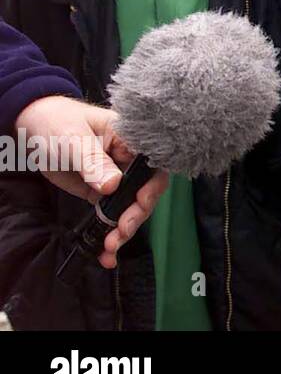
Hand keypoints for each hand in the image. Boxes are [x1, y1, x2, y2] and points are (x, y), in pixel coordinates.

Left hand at [14, 95, 169, 268]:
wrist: (32, 127)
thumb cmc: (56, 122)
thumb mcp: (73, 139)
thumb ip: (93, 162)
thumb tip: (113, 186)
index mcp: (132, 139)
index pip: (154, 164)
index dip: (152, 186)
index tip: (140, 204)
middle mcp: (130, 159)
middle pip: (146, 190)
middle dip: (136, 214)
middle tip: (120, 232)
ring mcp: (118, 177)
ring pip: (131, 206)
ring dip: (123, 230)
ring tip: (110, 248)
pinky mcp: (102, 191)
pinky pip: (112, 213)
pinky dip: (109, 233)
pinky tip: (105, 251)